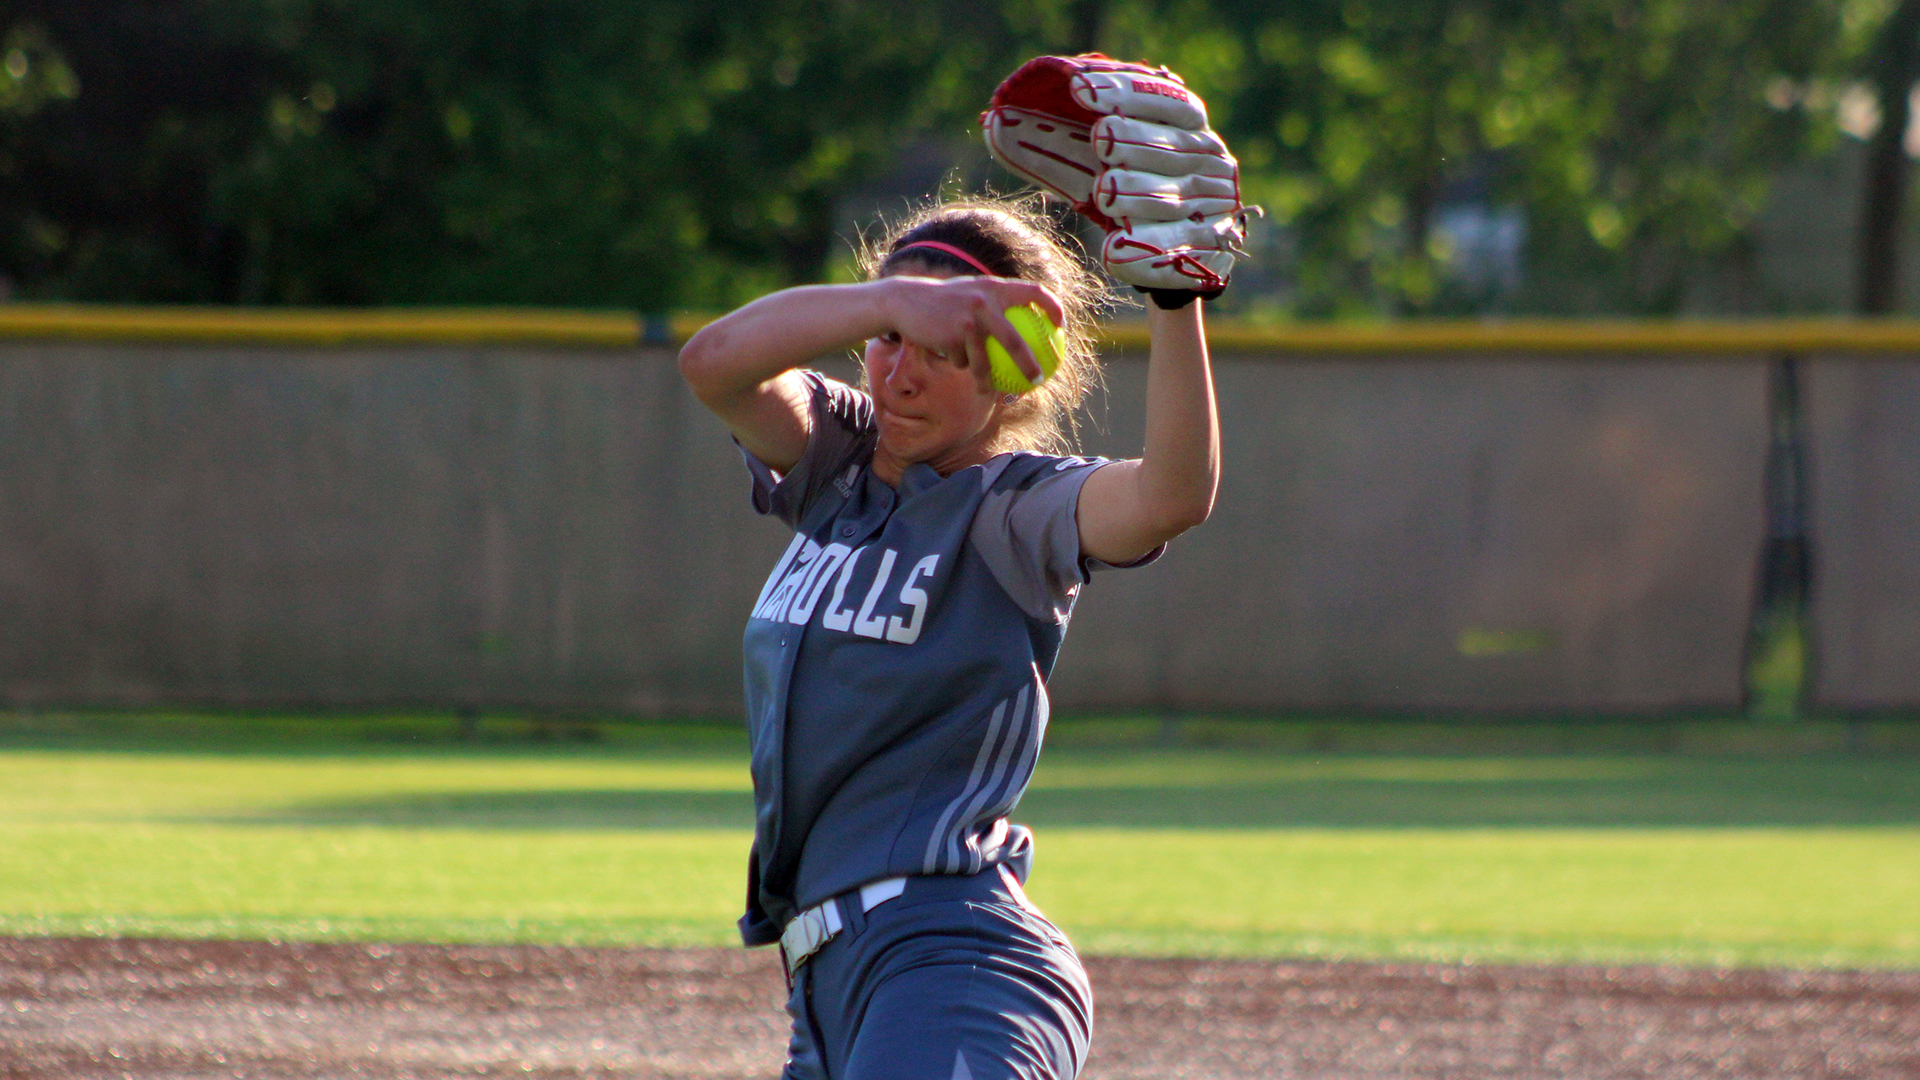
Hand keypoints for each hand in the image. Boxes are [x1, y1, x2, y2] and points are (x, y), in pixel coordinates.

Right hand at [879, 275, 1063, 390]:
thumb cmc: (946, 302)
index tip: (1061, 326)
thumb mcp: (972, 293)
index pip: (1034, 293)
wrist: (906, 301)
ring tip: (987, 391)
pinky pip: (962, 360)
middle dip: (1029, 364)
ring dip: (984, 379)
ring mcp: (968, 319)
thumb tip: (1024, 325)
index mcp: (995, 288)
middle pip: (1015, 341)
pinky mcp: (951, 335)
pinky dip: (959, 362)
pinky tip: (952, 358)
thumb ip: (995, 303)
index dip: (1053, 307)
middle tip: (1037, 379)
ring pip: (984, 361)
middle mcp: (985, 301)